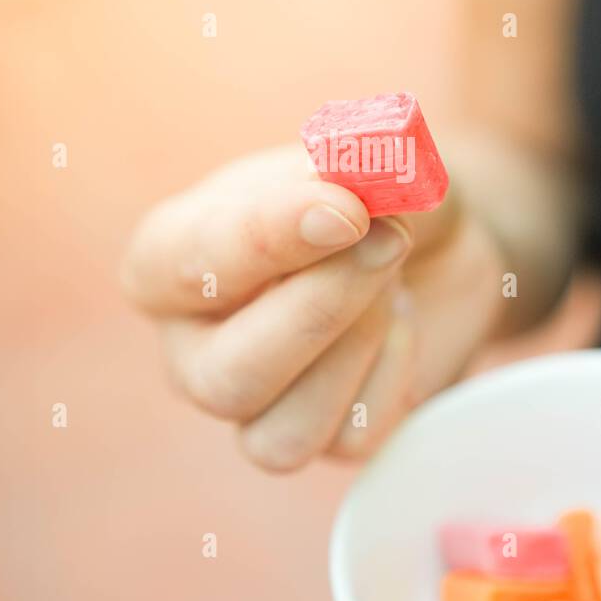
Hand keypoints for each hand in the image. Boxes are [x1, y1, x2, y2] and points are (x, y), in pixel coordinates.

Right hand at [122, 145, 502, 471]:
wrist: (434, 240)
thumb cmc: (368, 193)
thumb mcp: (362, 159)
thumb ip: (348, 171)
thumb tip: (343, 201)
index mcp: (166, 261)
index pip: (180, 265)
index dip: (264, 238)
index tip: (343, 209)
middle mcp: (192, 347)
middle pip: (223, 379)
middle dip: (318, 314)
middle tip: (387, 242)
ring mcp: (250, 404)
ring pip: (280, 437)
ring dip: (358, 348)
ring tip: (392, 280)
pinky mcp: (318, 439)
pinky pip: (350, 441)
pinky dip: (394, 375)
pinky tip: (401, 324)